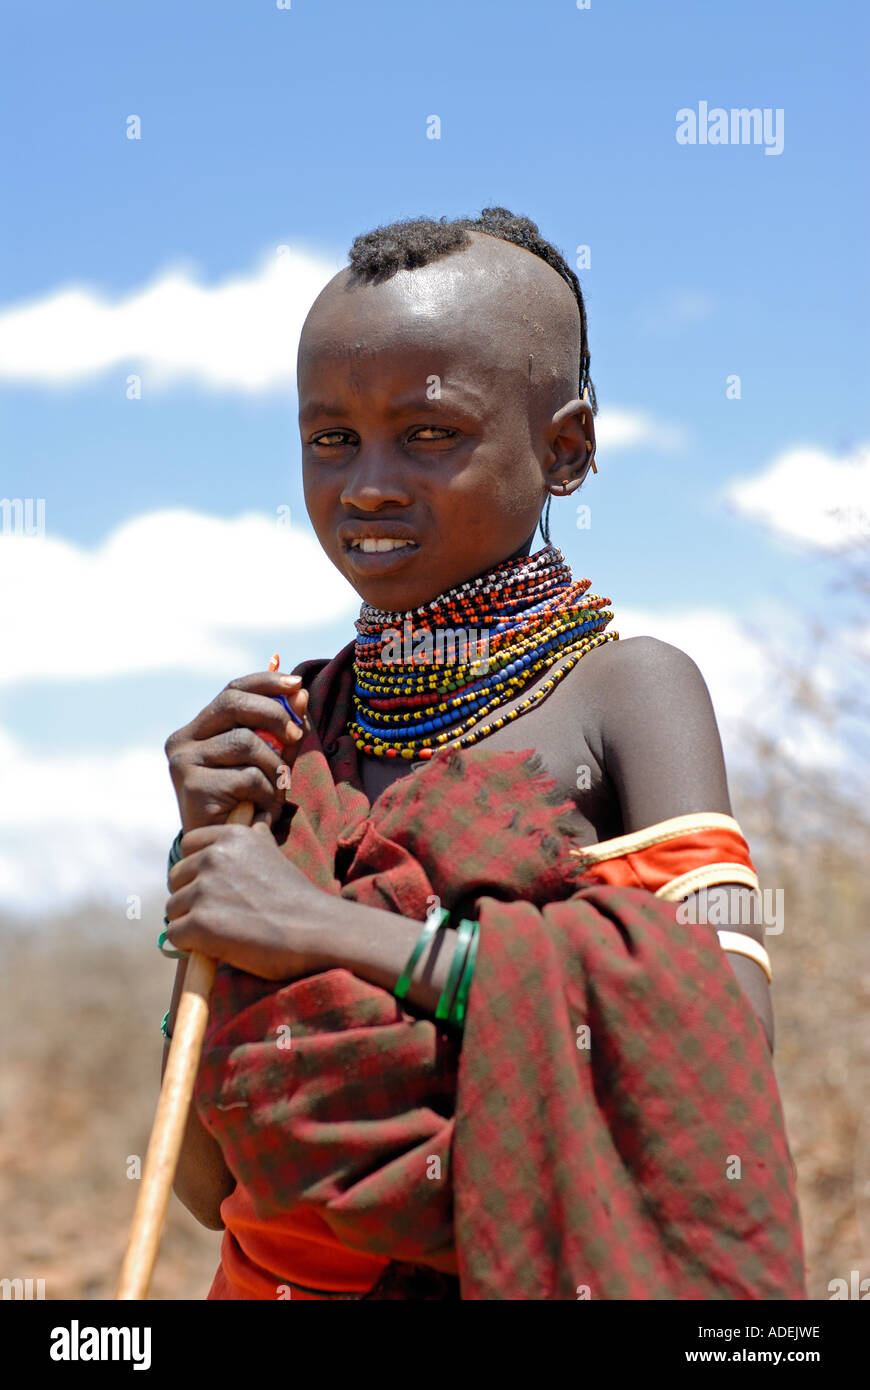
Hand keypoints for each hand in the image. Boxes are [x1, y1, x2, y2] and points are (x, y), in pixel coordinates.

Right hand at [164, 670, 309, 831]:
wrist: (224, 848)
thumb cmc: (248, 800)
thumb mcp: (270, 758)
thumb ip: (284, 728)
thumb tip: (300, 693)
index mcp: (199, 728)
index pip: (232, 690)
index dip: (265, 682)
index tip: (296, 683)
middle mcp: (183, 740)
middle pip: (233, 704)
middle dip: (274, 714)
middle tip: (297, 736)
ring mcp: (183, 762)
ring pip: (245, 742)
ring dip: (273, 767)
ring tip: (275, 790)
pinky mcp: (192, 787)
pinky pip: (246, 776)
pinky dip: (266, 792)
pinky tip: (262, 809)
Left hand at [164, 822, 330, 980]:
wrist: (316, 931)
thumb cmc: (296, 898)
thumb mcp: (274, 853)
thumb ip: (253, 838)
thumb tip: (252, 818)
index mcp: (231, 836)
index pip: (188, 846)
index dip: (197, 869)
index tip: (215, 887)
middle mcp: (213, 857)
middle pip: (176, 878)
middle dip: (191, 897)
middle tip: (220, 914)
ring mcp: (204, 890)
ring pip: (173, 909)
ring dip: (191, 923)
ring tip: (224, 931)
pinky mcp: (199, 923)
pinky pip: (175, 935)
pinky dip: (191, 946)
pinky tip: (217, 946)